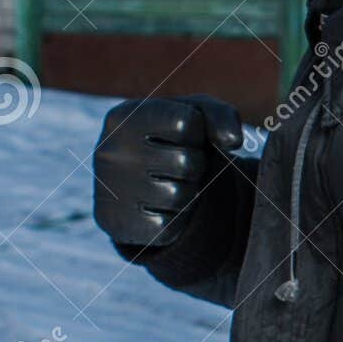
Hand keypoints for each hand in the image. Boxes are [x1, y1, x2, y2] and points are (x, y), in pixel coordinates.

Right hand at [93, 93, 242, 249]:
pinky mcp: (118, 225)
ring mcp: (111, 190)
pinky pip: (169, 226)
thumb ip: (220, 115)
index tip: (181, 136)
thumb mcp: (194, 116)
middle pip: (186, 162)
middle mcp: (110, 151)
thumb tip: (233, 140)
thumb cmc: (170, 141)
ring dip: (186, 192)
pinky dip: (174, 219)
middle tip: (176, 164)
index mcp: (125, 117)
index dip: (196, 132)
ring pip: (179, 196)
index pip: (186, 123)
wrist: (133, 184)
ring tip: (168, 183)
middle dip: (194, 165)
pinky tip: (158, 206)